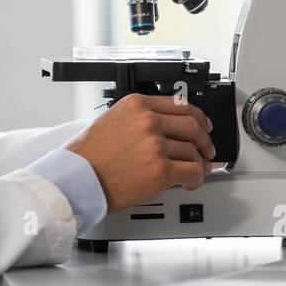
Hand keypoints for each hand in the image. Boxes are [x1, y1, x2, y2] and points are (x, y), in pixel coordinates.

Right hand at [66, 92, 215, 213]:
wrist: (78, 178)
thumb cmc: (88, 155)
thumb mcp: (112, 120)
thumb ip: (139, 118)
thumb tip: (164, 127)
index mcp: (137, 104)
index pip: (179, 104)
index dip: (197, 116)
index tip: (202, 123)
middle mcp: (148, 121)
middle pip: (192, 125)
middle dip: (204, 139)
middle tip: (206, 148)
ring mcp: (155, 145)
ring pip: (193, 150)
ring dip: (200, 162)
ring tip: (198, 168)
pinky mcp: (160, 170)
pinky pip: (192, 171)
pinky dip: (196, 178)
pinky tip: (191, 181)